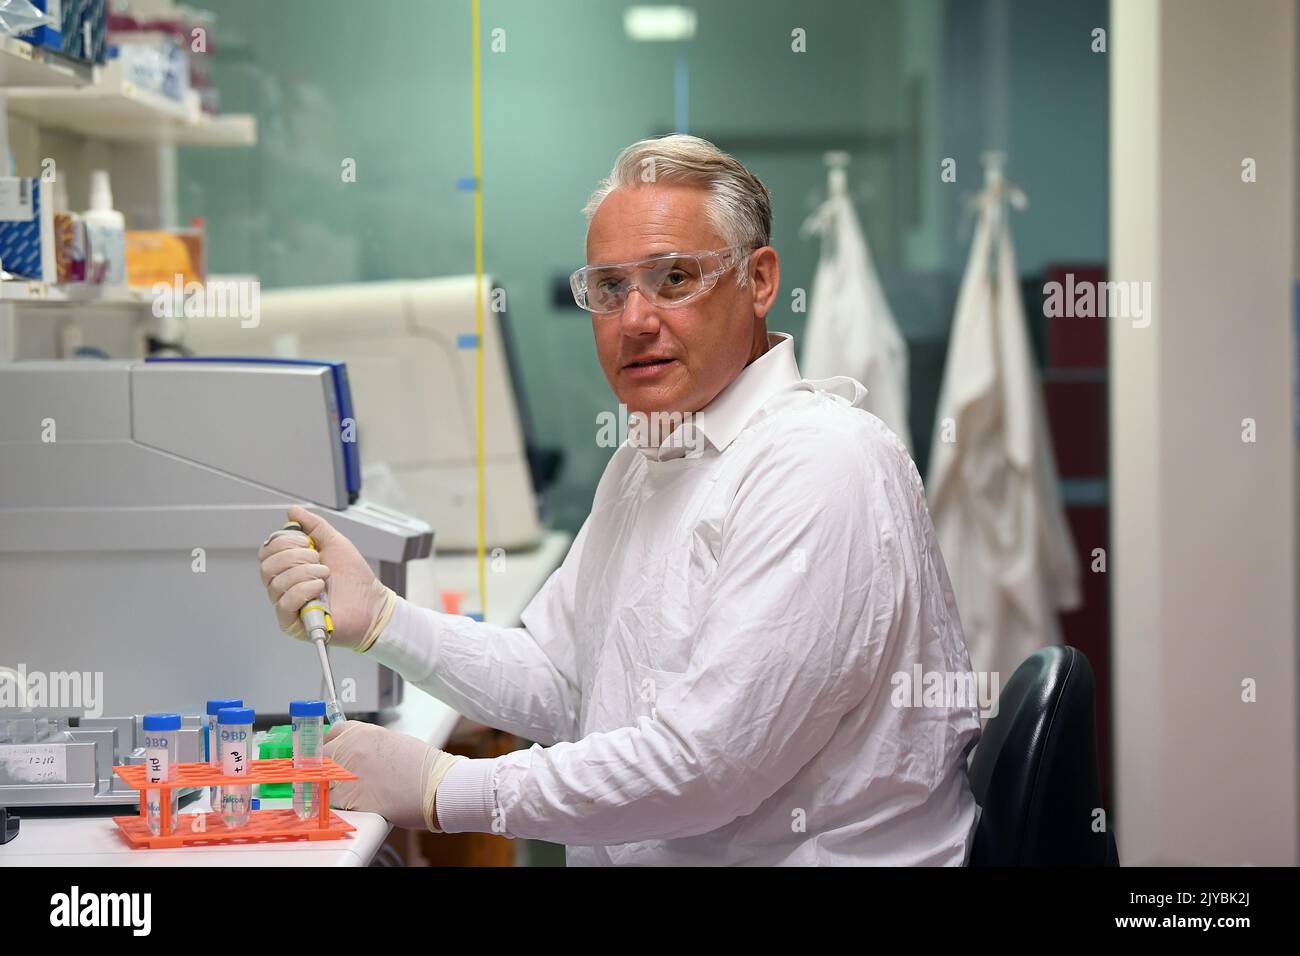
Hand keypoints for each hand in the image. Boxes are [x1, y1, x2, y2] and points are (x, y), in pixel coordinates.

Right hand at [257, 505, 394, 649]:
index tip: (308, 542)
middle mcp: (283, 586)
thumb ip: (314, 526)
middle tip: (318, 560)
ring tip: (325, 575)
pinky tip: (320, 588)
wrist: (372, 601)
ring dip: (305, 573)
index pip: (267, 551)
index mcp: (288, 567)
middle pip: (267, 566)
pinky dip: (303, 590)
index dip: (285, 542)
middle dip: (295, 557)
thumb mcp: (334, 543)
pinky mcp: (292, 623)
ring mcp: (286, 605)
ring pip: (276, 583)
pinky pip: (284, 603)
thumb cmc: (354, 577)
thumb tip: (292, 511)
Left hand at [324, 720, 464, 829]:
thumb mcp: (391, 743)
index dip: (329, 746)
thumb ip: (367, 746)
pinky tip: (359, 805)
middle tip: (334, 778)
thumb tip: (354, 754)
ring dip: (330, 789)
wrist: (438, 786)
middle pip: (320, 758)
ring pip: (323, 783)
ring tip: (352, 794)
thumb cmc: (423, 767)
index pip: (329, 734)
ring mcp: (347, 774)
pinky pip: (334, 804)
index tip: (328, 754)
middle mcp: (350, 750)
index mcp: (361, 732)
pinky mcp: (350, 799)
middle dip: (324, 768)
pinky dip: (342, 806)